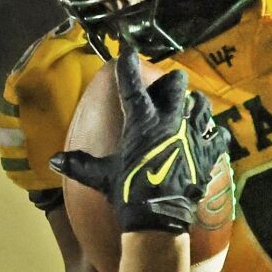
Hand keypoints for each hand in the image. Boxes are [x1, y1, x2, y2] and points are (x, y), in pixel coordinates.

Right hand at [51, 52, 232, 233]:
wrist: (158, 218)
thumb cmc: (128, 194)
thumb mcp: (101, 176)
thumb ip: (80, 164)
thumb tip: (54, 160)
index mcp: (142, 121)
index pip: (132, 85)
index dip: (127, 66)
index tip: (127, 53)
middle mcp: (171, 120)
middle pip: (176, 85)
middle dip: (171, 81)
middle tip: (168, 84)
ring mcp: (194, 134)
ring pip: (201, 103)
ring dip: (194, 103)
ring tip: (189, 107)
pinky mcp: (209, 152)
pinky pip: (218, 134)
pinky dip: (213, 133)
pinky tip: (208, 136)